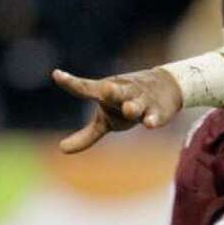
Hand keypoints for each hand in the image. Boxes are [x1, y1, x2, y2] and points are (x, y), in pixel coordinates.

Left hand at [52, 67, 183, 152]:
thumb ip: (86, 135)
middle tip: (105, 89)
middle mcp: (122, 93)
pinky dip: (152, 120)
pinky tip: (150, 124)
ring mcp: (141, 101)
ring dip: (132, 107)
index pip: (85, 89)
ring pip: (135, 104)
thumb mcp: (106, 120)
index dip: (71, 83)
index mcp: (105, 93)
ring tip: (129, 109)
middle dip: (109, 92)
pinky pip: (154, 117)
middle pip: (113, 93)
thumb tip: (61, 149)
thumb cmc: (127, 104)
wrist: (166, 86)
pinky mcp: (158, 111)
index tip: (56, 74)